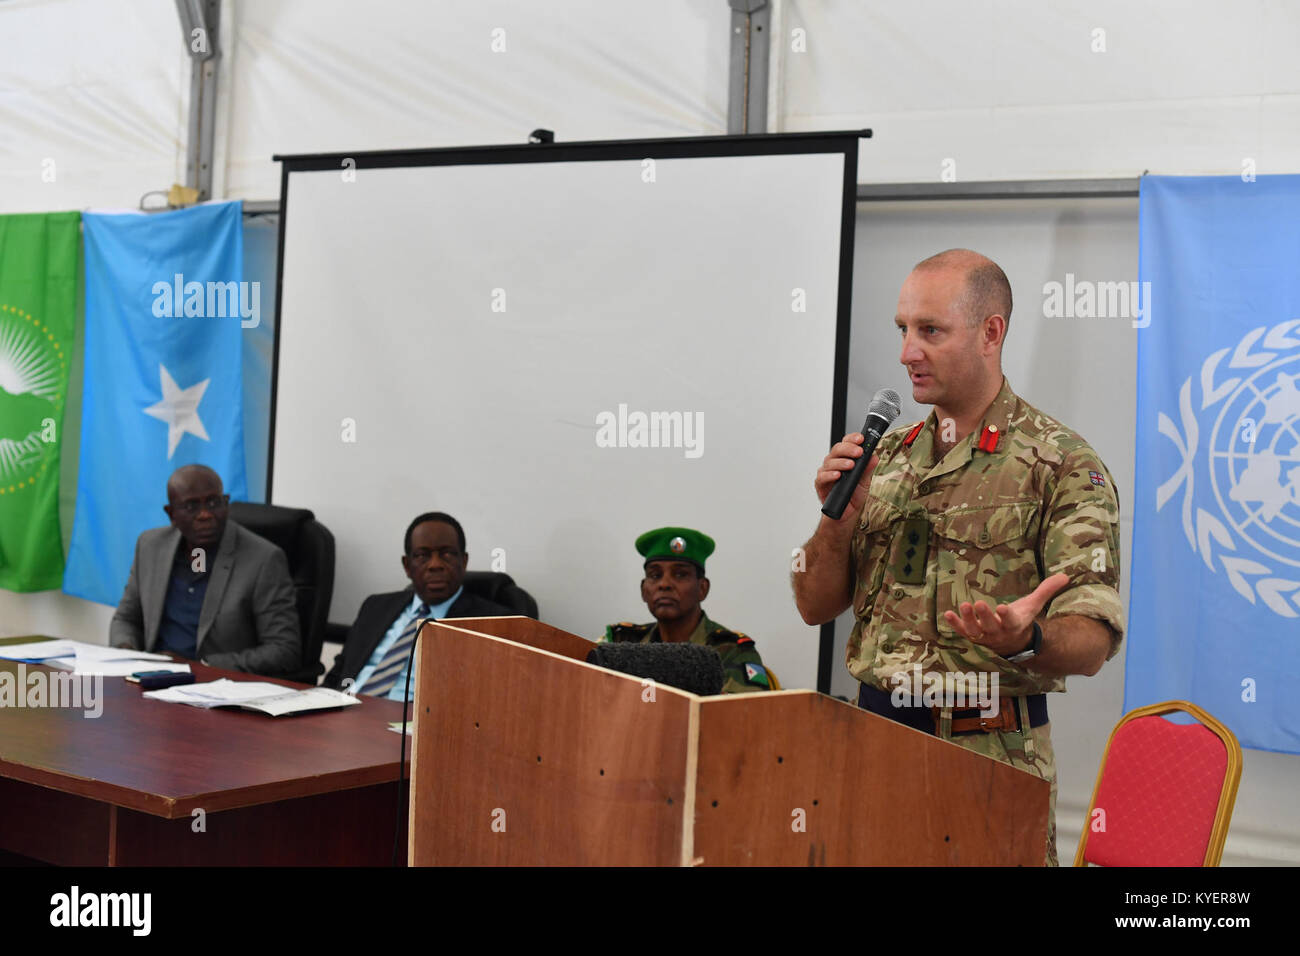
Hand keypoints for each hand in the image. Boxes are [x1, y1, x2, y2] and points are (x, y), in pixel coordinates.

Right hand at [815, 433, 878, 521]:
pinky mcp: (820, 484)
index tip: (861, 439)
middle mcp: (834, 463)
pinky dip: (829, 475)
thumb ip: (868, 468)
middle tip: (858, 452)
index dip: (852, 439)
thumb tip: (874, 456)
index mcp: (844, 459)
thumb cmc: (853, 496)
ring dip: (840, 462)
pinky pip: (822, 477)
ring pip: (829, 461)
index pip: (846, 443)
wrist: (846, 514)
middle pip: (837, 449)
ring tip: (850, 465)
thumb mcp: (865, 481)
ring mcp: (826, 473)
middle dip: (848, 449)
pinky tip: (837, 475)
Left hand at [942, 573, 1070, 656]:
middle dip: (985, 616)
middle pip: (991, 625)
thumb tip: (1066, 576)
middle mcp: (998, 632)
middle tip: (978, 604)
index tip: (1002, 607)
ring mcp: (984, 635)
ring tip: (965, 605)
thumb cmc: (1021, 619)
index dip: (1006, 615)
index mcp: (1014, 624)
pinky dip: (955, 624)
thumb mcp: (1034, 605)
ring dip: (968, 619)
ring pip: (975, 629)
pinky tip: (947, 614)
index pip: (1011, 621)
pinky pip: (963, 632)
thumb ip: (1046, 590)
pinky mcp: (973, 635)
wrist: (1013, 643)